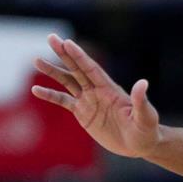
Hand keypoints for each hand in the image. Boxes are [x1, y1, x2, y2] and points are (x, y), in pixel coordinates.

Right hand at [32, 34, 162, 158]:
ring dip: (53, 71)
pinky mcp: (82, 113)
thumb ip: (141, 100)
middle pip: (77, 69)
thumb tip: (143, 83)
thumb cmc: (146, 130)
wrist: (140, 144)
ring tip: (36, 60)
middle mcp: (97, 91)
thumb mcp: (146, 116)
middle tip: (51, 37)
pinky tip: (35, 90)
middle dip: (64, 54)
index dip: (80, 56)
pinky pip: (63, 101)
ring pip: (67, 82)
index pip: (92, 69)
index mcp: (110, 89)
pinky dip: (50, 95)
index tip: (68, 42)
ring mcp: (88, 101)